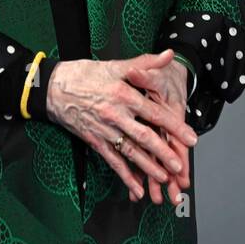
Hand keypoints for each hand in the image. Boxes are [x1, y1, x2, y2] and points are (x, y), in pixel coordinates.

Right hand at [45, 49, 198, 200]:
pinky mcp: (94, 141)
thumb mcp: (116, 65)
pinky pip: (112, 161)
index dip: (174, 127)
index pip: (154, 113)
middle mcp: (115, 114)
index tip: (190, 138)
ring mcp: (104, 130)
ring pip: (130, 152)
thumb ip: (145, 63)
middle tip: (179, 165)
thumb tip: (169, 55)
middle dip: (164, 153)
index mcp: (123, 94)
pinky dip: (125, 176)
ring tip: (164, 178)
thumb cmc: (85, 74)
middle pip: (144, 137)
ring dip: (148, 167)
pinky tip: (137, 188)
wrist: (54, 87)